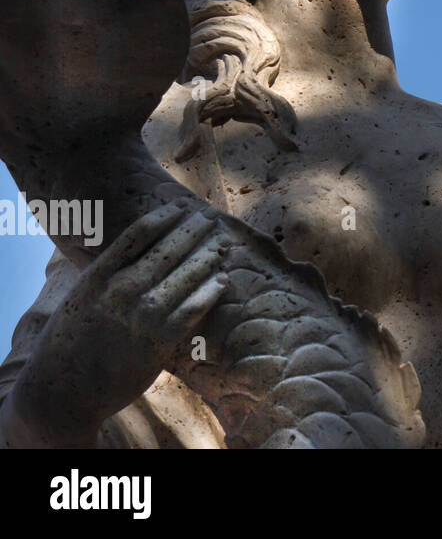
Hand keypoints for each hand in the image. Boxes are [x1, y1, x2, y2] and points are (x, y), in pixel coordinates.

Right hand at [1, 201, 228, 446]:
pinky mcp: (159, 343)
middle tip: (210, 219)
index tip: (183, 207)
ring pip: (186, 275)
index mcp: (98, 275)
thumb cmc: (71, 338)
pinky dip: (211, 291)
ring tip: (222, 245)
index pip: (140, 232)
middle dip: (193, 231)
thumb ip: (106, 267)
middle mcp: (120, 292)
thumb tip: (133, 240)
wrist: (63, 391)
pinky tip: (221, 279)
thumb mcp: (80, 294)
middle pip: (169, 249)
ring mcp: (141, 317)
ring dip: (208, 256)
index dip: (167, 215)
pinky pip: (193, 309)